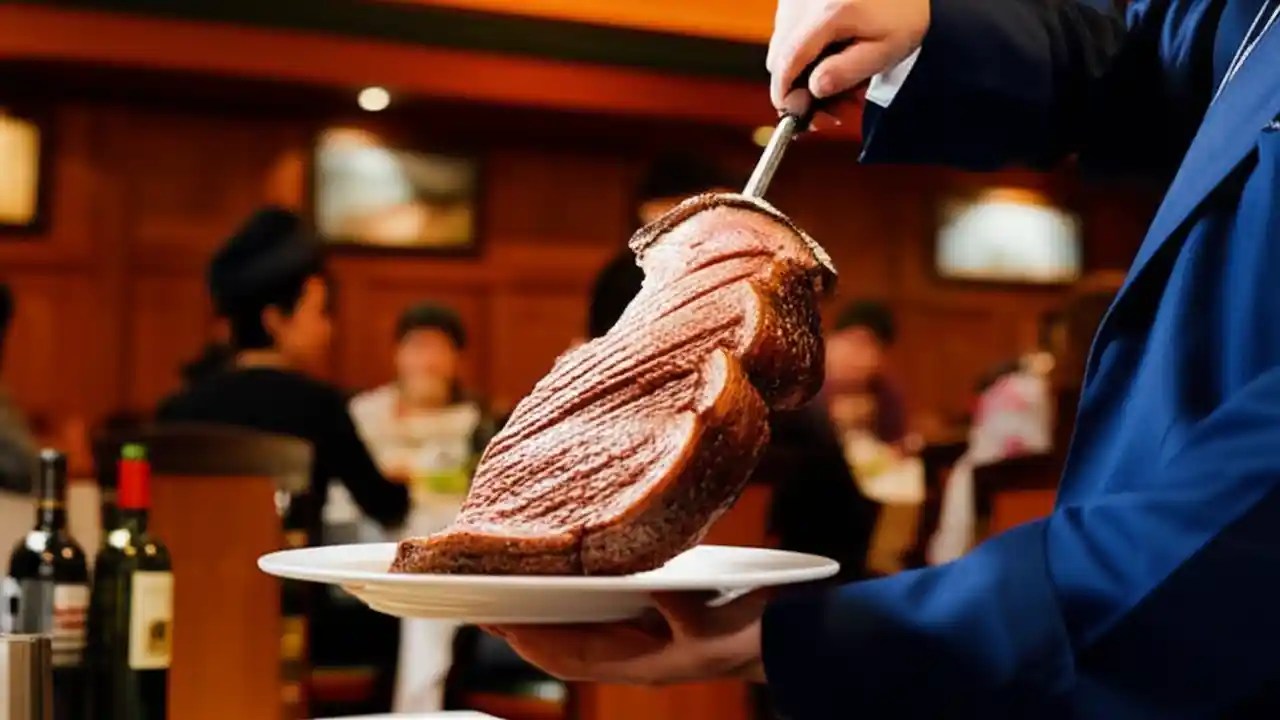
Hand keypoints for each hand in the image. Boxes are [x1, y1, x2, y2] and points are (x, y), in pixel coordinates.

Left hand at [486, 591, 767, 684]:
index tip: (496, 619)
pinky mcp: (653, 624)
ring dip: (543, 616)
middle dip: (523, 627)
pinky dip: (573, 604)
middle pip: (563, 646)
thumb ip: (679, 605)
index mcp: (641, 664)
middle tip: (482, 600)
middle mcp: (634, 656)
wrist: (785, 639)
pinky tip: (563, 583)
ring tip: (510, 590)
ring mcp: (642, 642)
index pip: (569, 659)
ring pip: (577, 634)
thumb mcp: (713, 623)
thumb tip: (646, 581)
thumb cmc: (752, 635)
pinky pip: (600, 619)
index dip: (529, 641)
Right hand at [767, 0, 929, 115]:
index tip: (798, 117)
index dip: (786, 96)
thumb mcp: (886, 49)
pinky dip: (806, 51)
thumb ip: (848, 71)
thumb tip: (815, 90)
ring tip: (843, 80)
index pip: (786, 63)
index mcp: (827, 15)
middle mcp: (803, 3)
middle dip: (801, 89)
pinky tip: (834, 56)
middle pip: (779, 59)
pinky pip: (790, 32)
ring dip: (805, 71)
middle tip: (835, 107)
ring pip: (783, 48)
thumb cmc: (902, 9)